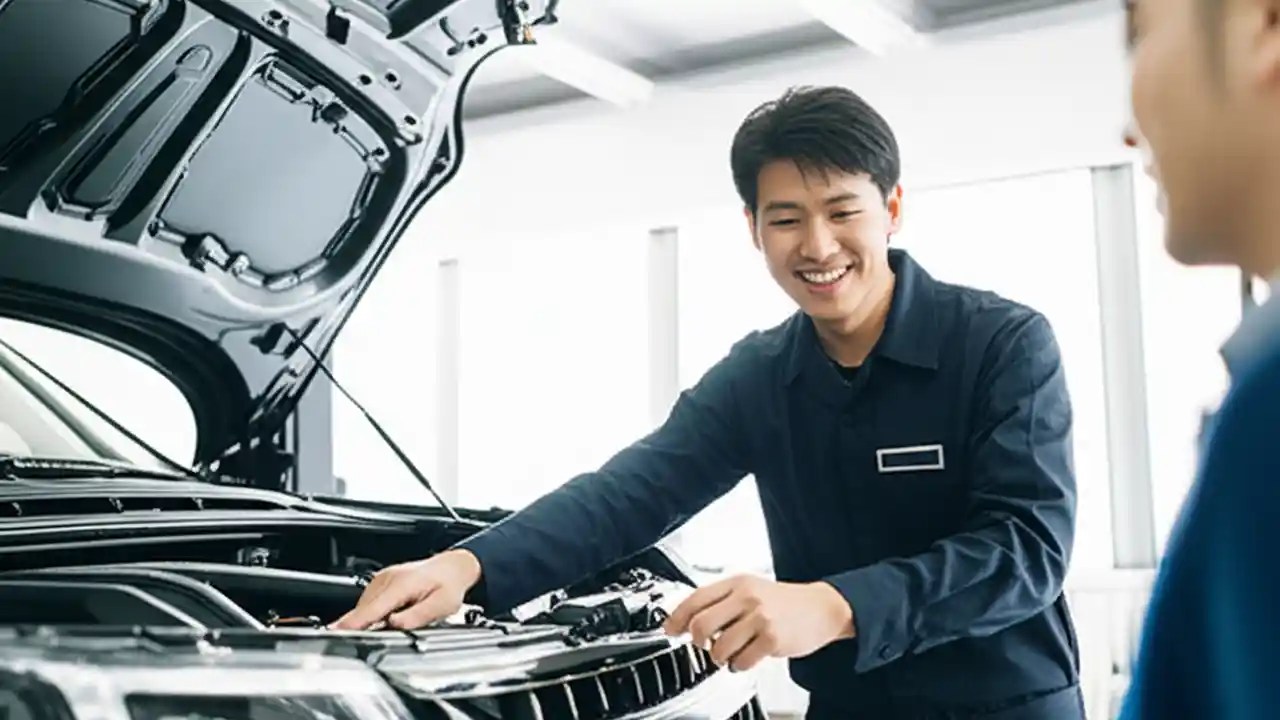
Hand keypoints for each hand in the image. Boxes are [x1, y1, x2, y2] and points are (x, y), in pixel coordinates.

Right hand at [329, 549, 481, 629]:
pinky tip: (391, 617)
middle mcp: (387, 580)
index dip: (353, 623)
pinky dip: (373, 616)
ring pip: (364, 609)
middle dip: (365, 628)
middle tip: (383, 638)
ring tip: (398, 622)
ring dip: (371, 622)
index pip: (371, 609)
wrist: (451, 568)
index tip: (336, 632)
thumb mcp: (441, 605)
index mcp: (401, 585)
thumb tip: (395, 625)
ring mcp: (381, 580)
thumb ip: (417, 616)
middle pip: (364, 611)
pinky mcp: (379, 584)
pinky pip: (368, 605)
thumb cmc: (448, 585)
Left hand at [662, 574, 854, 671]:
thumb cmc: (783, 602)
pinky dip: (738, 665)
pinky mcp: (772, 638)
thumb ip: (722, 601)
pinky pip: (742, 660)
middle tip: (704, 645)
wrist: (820, 608)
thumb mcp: (750, 590)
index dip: (677, 617)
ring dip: (719, 657)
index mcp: (737, 583)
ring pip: (719, 647)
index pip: (696, 598)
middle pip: (701, 624)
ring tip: (729, 654)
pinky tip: (745, 659)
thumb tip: (689, 620)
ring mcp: (760, 617)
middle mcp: (747, 597)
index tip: (670, 629)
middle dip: (697, 641)